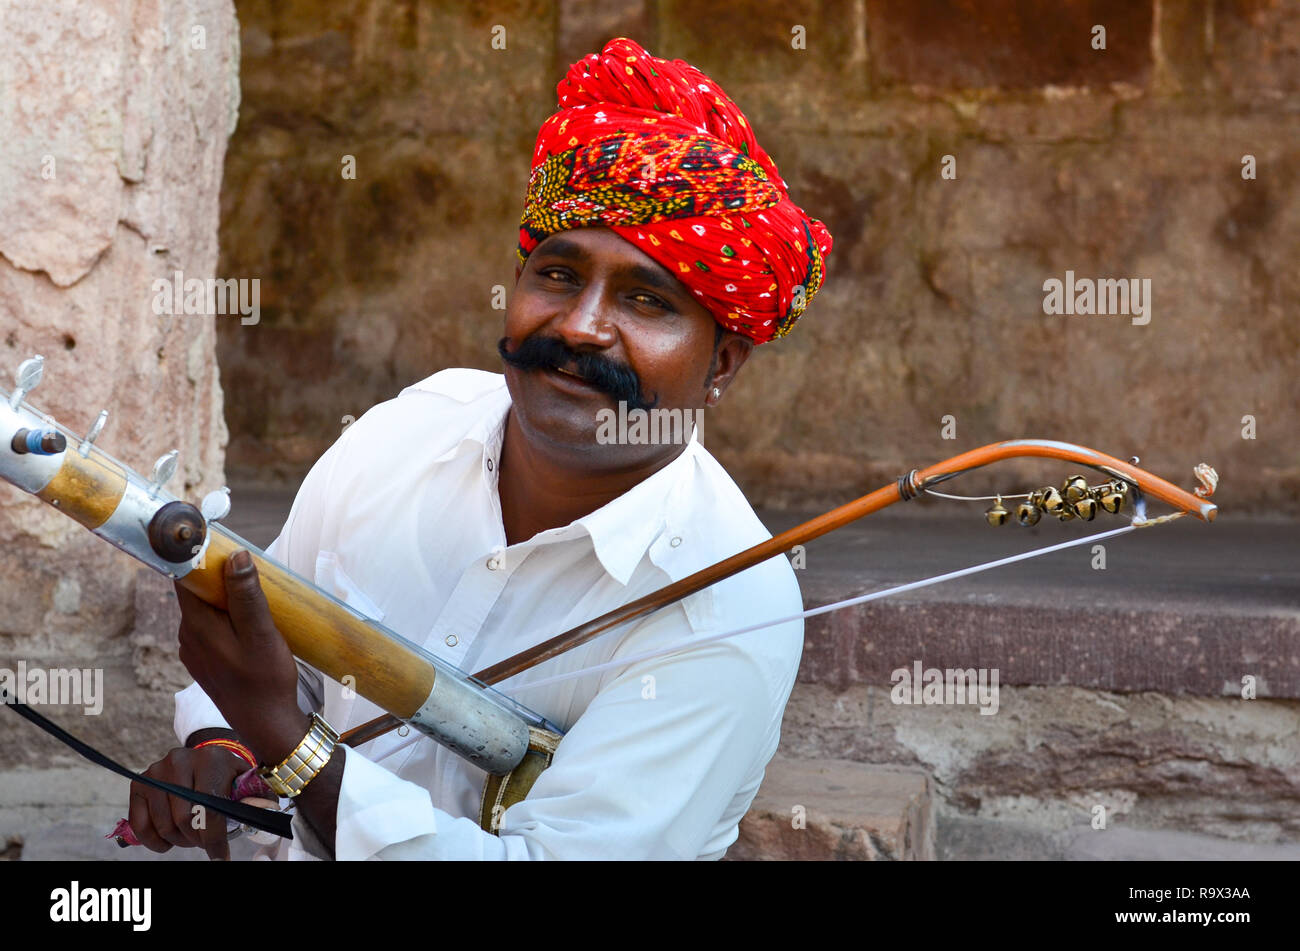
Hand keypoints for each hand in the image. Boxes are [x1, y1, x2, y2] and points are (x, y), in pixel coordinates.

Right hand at [127, 745, 247, 858]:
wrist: (203, 758)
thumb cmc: (227, 775)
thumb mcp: (245, 781)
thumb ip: (257, 797)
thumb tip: (263, 811)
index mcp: (211, 759)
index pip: (209, 807)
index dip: (214, 838)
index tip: (221, 857)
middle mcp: (180, 761)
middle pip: (185, 820)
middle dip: (197, 840)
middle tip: (206, 842)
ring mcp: (156, 771)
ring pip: (164, 826)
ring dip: (179, 841)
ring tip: (191, 836)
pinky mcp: (139, 784)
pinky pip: (141, 825)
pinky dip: (155, 841)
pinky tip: (169, 840)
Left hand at [174, 550, 308, 763]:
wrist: (267, 725)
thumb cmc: (267, 680)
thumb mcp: (262, 635)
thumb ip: (247, 596)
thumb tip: (235, 556)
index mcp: (197, 625)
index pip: (183, 575)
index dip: (195, 553)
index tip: (215, 537)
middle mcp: (187, 635)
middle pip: (195, 590)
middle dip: (218, 575)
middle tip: (251, 567)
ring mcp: (193, 650)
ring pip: (204, 609)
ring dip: (224, 597)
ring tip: (256, 595)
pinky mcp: (204, 660)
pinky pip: (210, 626)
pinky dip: (226, 616)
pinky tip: (250, 623)